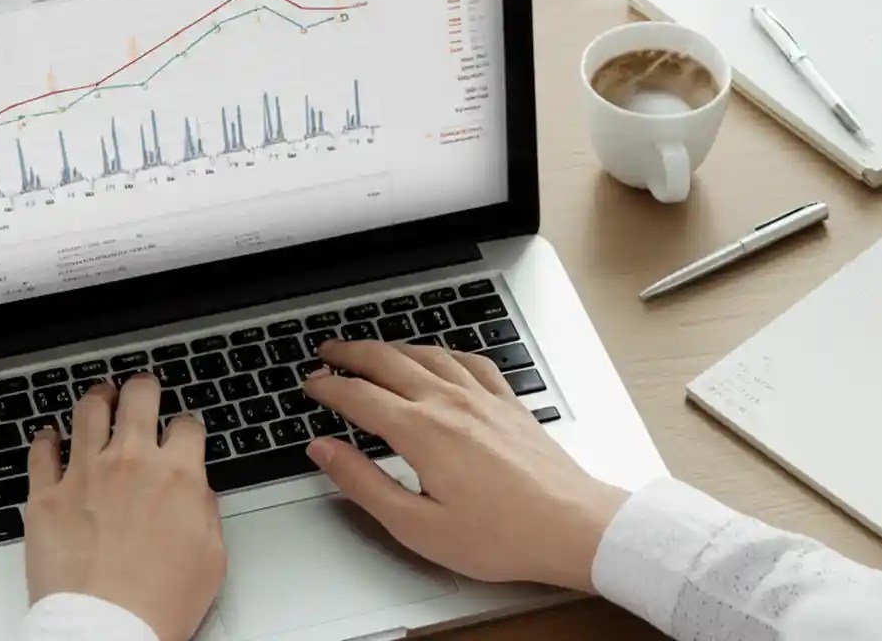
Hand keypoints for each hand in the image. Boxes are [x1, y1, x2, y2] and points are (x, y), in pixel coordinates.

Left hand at [24, 377, 226, 640]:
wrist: (106, 629)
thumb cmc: (158, 604)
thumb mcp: (211, 558)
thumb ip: (205, 511)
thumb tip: (196, 490)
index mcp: (178, 476)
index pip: (187, 424)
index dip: (187, 424)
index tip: (182, 431)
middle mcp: (131, 463)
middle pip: (138, 396)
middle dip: (143, 387)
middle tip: (142, 389)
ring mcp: (85, 474)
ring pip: (88, 410)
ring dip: (97, 398)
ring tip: (99, 397)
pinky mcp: (46, 495)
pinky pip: (41, 450)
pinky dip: (46, 438)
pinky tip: (51, 437)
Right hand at [303, 341, 628, 593]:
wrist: (571, 527)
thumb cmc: (501, 536)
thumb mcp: (416, 525)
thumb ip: (363, 483)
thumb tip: (324, 452)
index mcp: (421, 432)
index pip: (359, 396)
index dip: (327, 388)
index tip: (310, 386)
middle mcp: (449, 404)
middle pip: (387, 362)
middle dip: (350, 353)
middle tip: (327, 353)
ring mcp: (482, 398)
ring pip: (425, 354)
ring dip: (390, 347)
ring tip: (370, 349)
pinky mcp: (508, 403)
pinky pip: (468, 360)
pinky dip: (442, 351)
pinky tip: (438, 355)